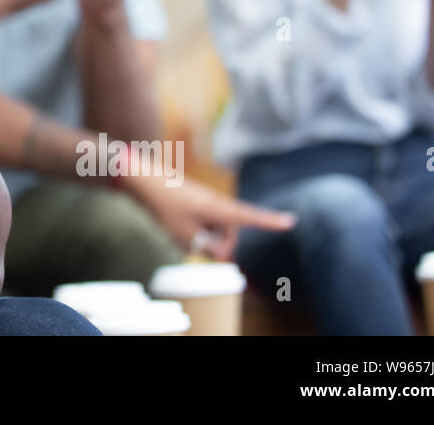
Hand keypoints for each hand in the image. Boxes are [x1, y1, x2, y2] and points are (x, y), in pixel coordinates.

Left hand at [126, 176, 295, 260]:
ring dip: (204, 237)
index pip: (250, 217)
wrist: (142, 180)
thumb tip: (221, 253)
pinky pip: (202, 221)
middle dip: (221, 244)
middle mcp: (216, 203)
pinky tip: (176, 230)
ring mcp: (205, 201)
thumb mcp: (185, 234)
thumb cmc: (165, 206)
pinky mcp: (194, 201)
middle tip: (204, 252)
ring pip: (215, 227)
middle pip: (230, 229)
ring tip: (182, 237)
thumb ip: (206, 246)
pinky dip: (195, 230)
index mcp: (219, 208)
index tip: (291, 222)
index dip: (270, 222)